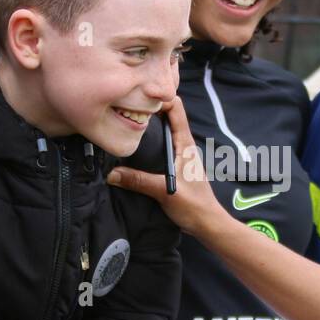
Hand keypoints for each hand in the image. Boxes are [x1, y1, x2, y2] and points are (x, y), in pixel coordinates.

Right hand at [106, 98, 226, 237]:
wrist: (207, 224)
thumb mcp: (165, 191)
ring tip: (123, 122)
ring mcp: (178, 156)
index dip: (161, 98)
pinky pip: (159, 148)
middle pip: (166, 117)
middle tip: (124, 107)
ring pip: (162, 133)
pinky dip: (147, 143)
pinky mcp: (173, 167)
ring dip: (147, 127)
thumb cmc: (194, 205)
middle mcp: (182, 146)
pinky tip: (132, 148)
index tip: (140, 95)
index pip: (176, 109)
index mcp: (185, 144)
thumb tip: (111, 173)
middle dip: (148, 109)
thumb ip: (139, 181)